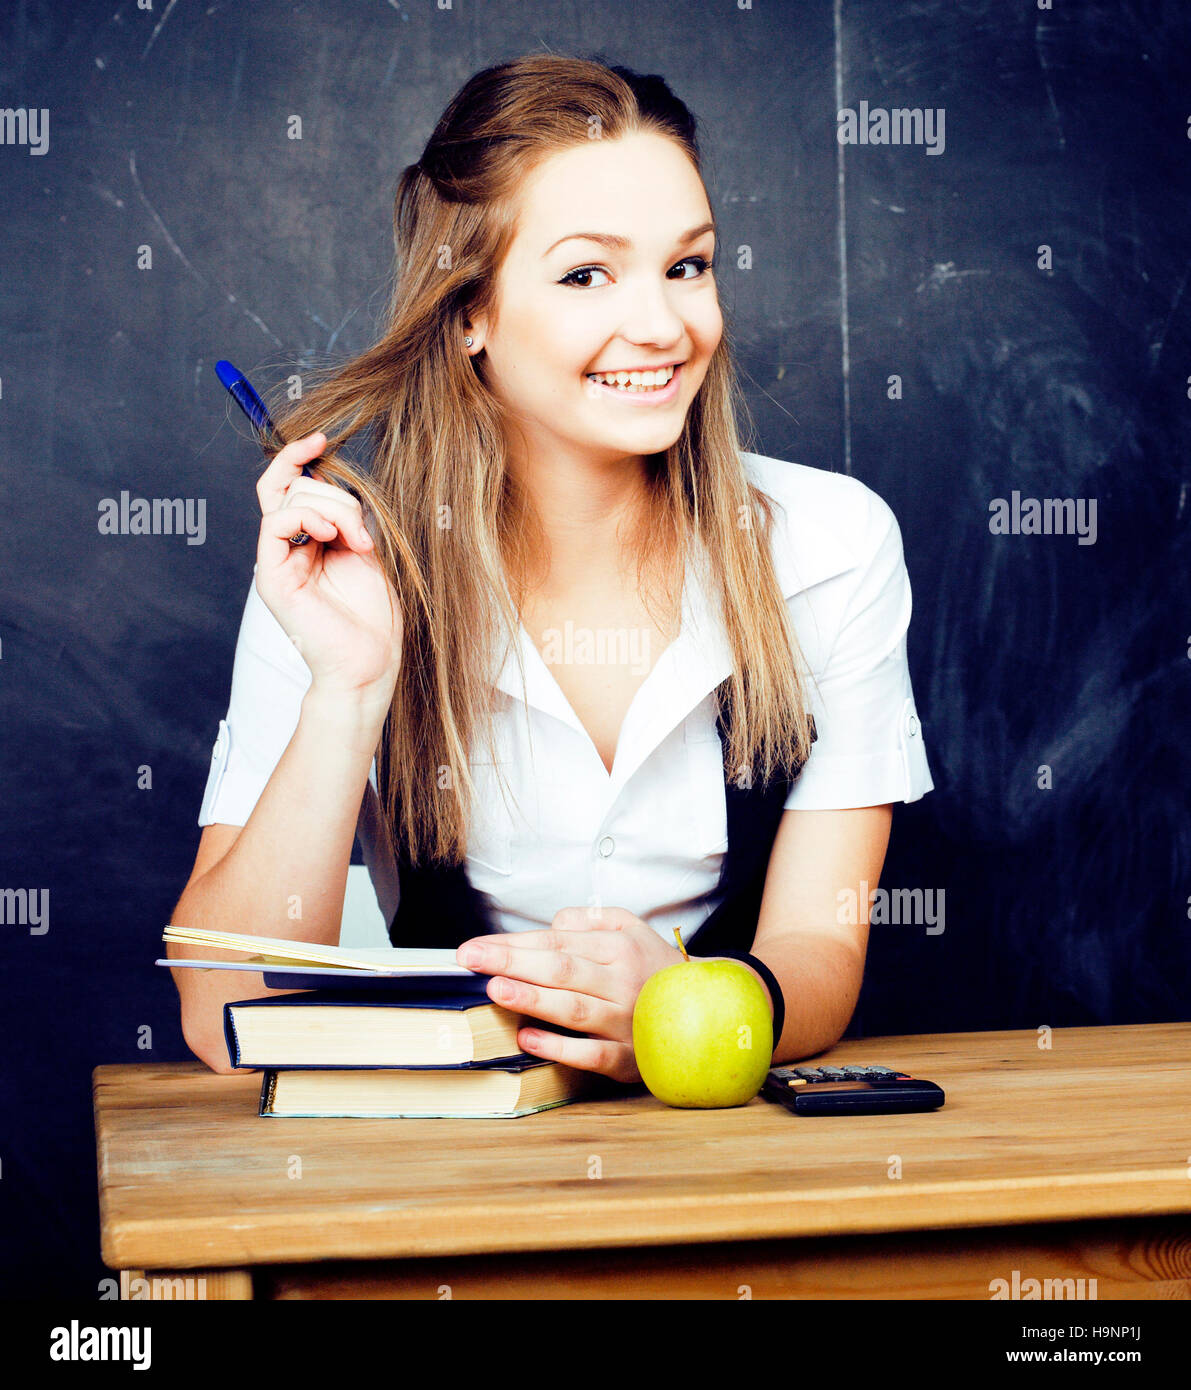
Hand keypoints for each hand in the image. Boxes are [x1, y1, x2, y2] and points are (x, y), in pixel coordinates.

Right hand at [254, 431, 402, 699]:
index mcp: (307, 542)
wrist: (370, 661)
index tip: (321, 438)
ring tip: (359, 545)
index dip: (297, 457)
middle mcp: (286, 550)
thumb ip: (345, 515)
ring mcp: (276, 563)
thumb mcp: (364, 550)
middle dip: (336, 497)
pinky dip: (307, 519)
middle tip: (365, 535)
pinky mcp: (271, 577)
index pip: (288, 487)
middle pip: (294, 489)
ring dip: (334, 511)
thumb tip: (327, 475)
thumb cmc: (374, 615)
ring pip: (290, 501)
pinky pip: (276, 523)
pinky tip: (332, 538)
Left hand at [455, 906, 685, 1082]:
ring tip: (495, 990)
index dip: (513, 943)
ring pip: (574, 1009)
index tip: (473, 947)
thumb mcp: (631, 927)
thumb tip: (550, 923)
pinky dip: (560, 1048)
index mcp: (618, 948)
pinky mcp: (628, 1060)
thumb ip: (588, 919)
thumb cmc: (653, 966)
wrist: (710, 1010)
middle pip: (561, 969)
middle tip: (470, 959)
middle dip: (512, 962)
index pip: (556, 942)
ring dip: (533, 999)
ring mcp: (626, 1023)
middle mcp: (622, 983)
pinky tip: (527, 1038)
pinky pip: (591, 1055)